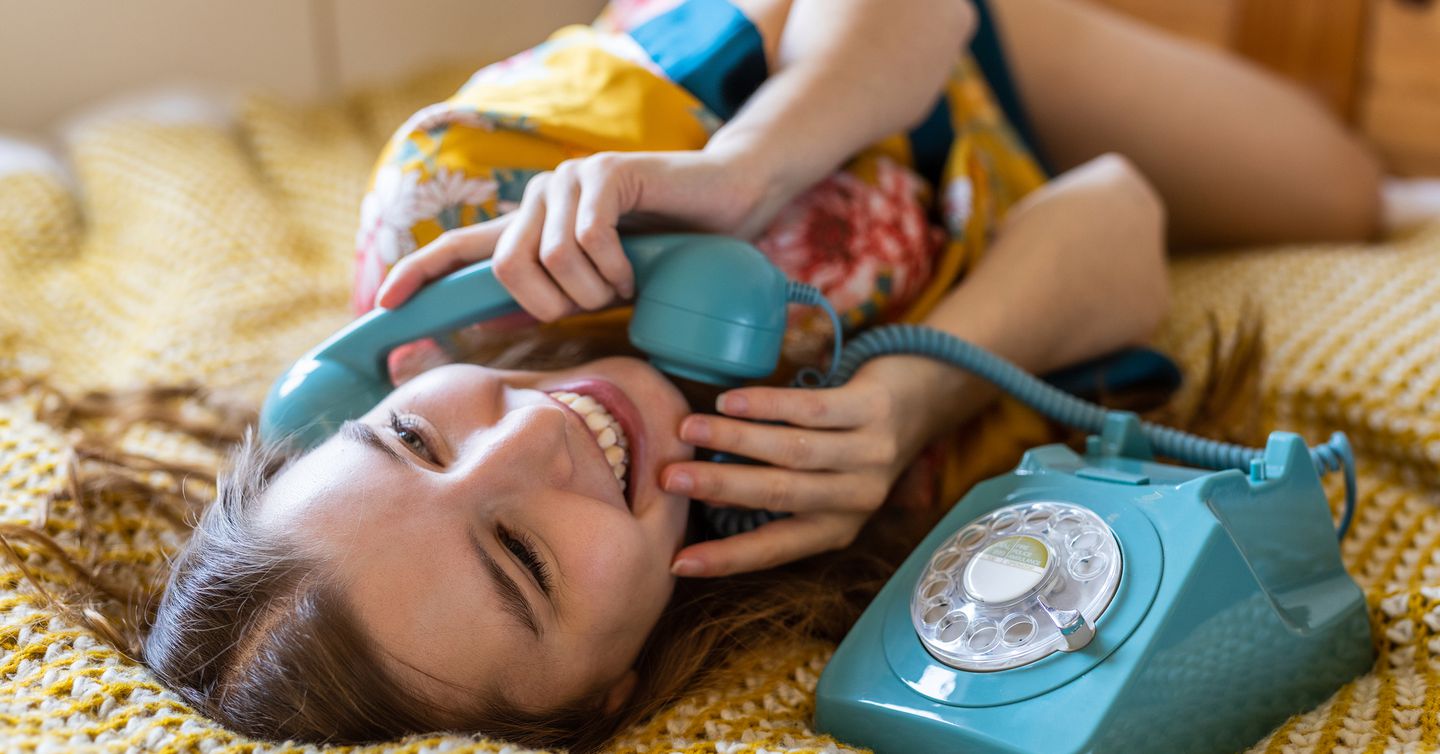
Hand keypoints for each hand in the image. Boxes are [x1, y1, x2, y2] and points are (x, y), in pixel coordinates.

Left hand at [374, 149, 767, 318]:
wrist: (726, 201)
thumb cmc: (669, 250)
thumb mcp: (605, 283)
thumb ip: (559, 296)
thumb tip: (505, 328)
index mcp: (531, 228)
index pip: (460, 247)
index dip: (419, 273)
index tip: (385, 305)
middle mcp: (539, 198)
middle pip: (507, 270)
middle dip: (550, 305)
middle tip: (595, 305)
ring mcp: (569, 181)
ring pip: (550, 260)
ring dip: (593, 290)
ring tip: (624, 283)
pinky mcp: (604, 173)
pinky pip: (587, 238)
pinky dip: (614, 268)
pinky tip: (636, 267)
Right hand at [662, 358, 955, 577]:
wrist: (922, 400)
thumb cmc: (853, 445)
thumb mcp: (823, 482)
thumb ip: (774, 490)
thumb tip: (701, 494)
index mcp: (837, 526)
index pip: (776, 548)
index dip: (727, 557)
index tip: (678, 562)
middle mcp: (857, 497)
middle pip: (779, 495)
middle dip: (719, 487)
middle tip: (668, 480)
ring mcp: (869, 453)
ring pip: (793, 451)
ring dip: (735, 441)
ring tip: (687, 429)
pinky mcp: (874, 410)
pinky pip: (813, 408)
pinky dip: (768, 405)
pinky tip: (730, 400)